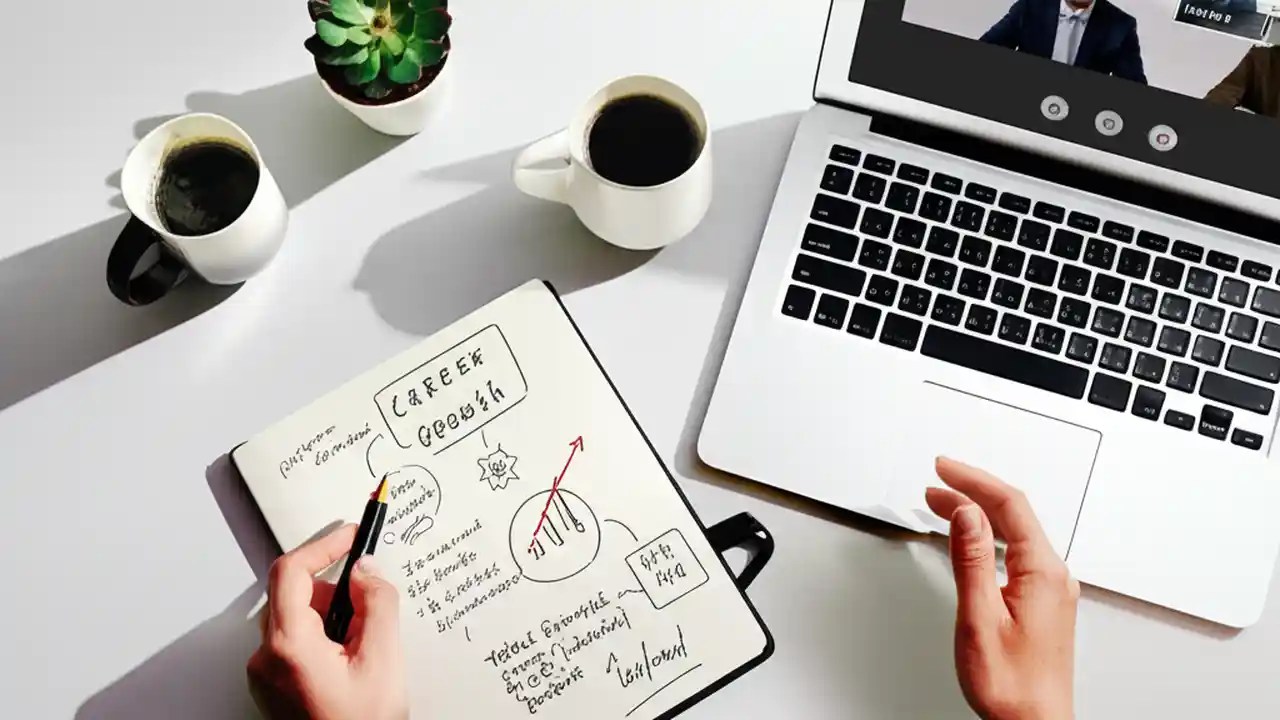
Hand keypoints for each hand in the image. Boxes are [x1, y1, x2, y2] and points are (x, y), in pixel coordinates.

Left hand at [247, 524, 407, 719]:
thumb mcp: (384, 660)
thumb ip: (378, 603)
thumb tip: (367, 570)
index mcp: (289, 646)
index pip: (291, 571)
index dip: (324, 546)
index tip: (351, 536)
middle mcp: (267, 658)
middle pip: (295, 594)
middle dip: (335, 591)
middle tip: (371, 601)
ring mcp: (266, 674)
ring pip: (297, 619)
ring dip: (332, 618)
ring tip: (364, 647)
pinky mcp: (273, 685)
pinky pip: (295, 642)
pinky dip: (323, 638)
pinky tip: (350, 661)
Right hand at [925, 457, 1077, 719]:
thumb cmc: (1012, 686)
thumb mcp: (980, 618)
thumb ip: (972, 561)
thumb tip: (965, 515)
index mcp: (1043, 573)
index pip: (1009, 506)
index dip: (974, 480)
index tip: (945, 468)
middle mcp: (1054, 577)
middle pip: (1014, 515)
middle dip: (972, 492)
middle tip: (936, 482)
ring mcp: (1050, 590)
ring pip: (1015, 533)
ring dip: (979, 514)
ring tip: (943, 504)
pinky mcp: (1042, 602)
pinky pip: (1016, 553)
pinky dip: (989, 537)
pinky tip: (971, 539)